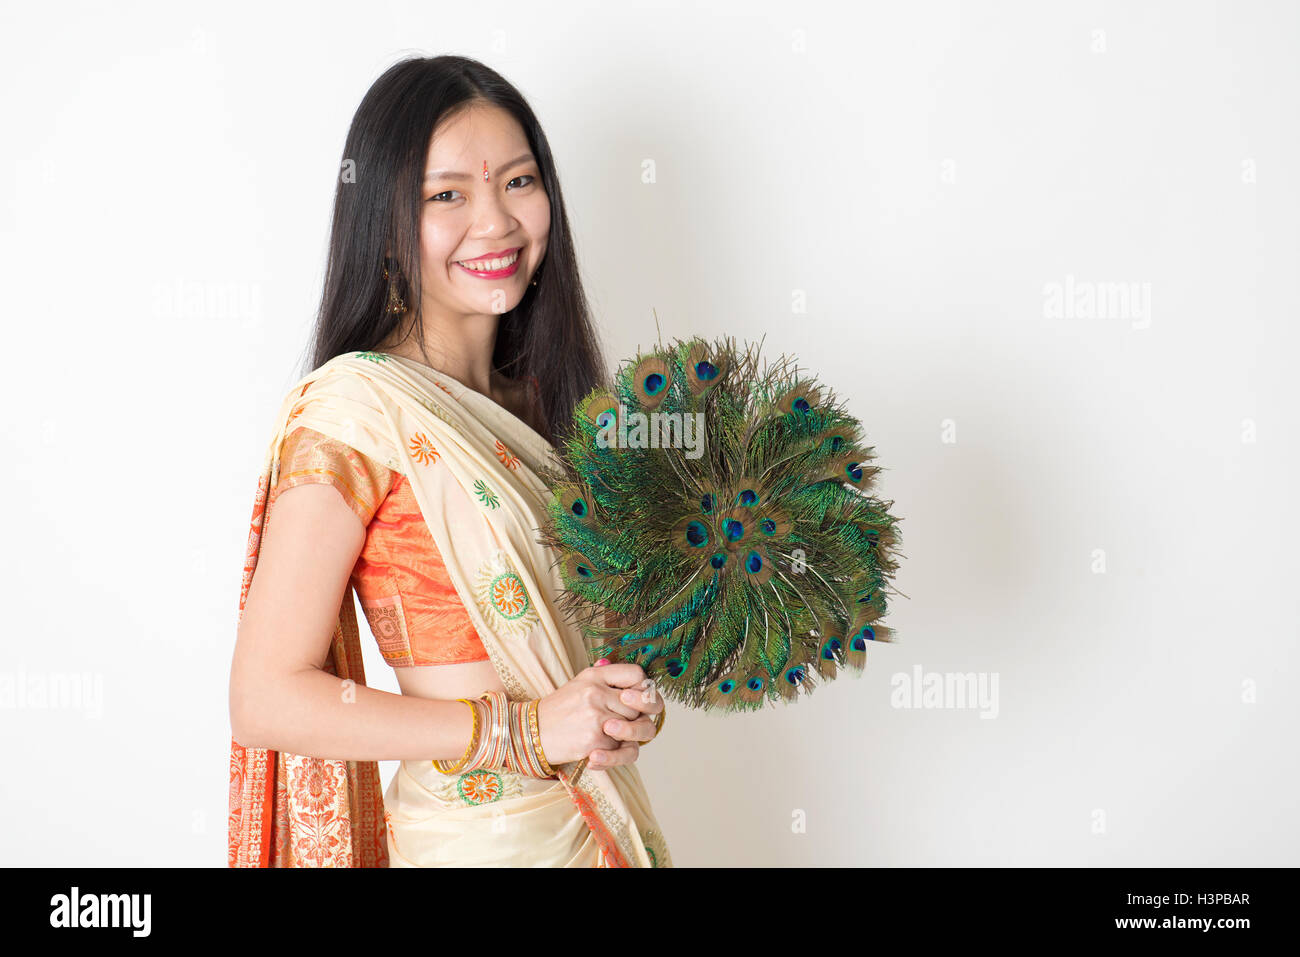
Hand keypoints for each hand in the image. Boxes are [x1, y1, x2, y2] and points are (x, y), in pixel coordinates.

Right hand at [535, 661, 651, 767]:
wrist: (528, 733)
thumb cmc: (558, 711)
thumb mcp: (580, 685)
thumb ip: (608, 681)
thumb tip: (640, 684)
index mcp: (595, 675)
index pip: (636, 675)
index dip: (643, 689)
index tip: (635, 700)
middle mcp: (597, 692)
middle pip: (639, 707)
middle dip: (634, 719)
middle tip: (618, 726)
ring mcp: (597, 716)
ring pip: (633, 730)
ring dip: (625, 739)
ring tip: (608, 740)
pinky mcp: (594, 740)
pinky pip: (620, 749)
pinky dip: (611, 755)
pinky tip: (594, 753)